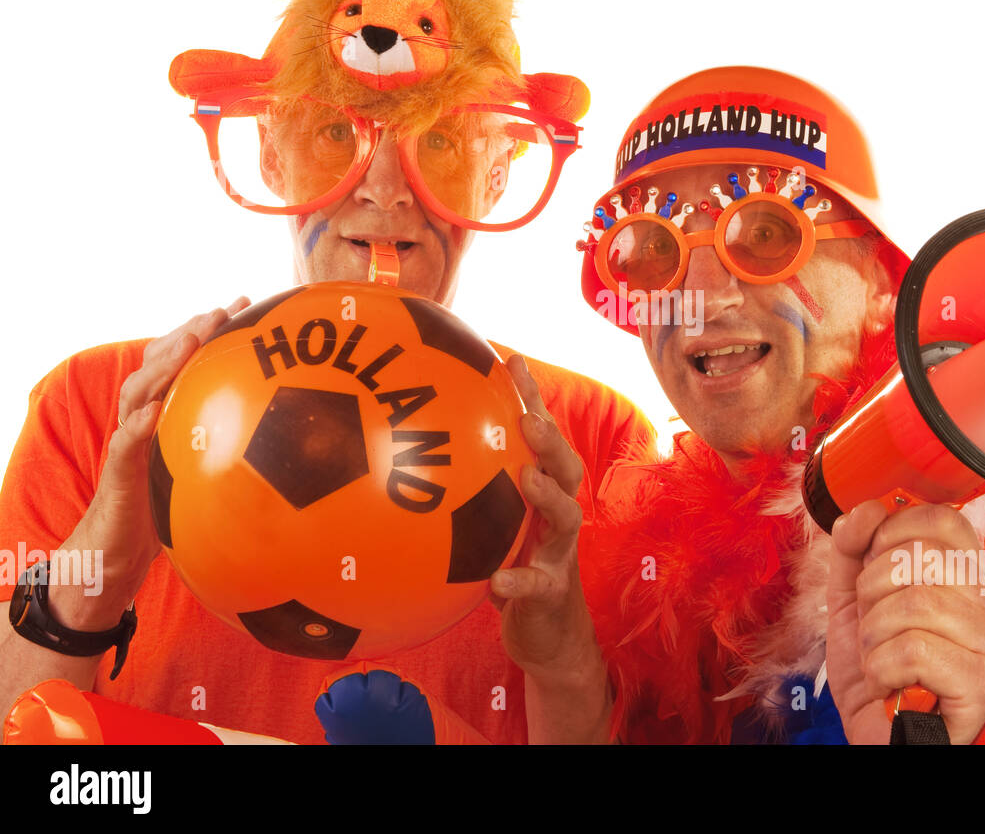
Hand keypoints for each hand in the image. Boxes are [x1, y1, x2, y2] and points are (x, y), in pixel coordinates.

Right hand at [49, 298, 250, 629]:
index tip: (244, 304)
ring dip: (164, 364)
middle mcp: (144, 417)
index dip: (209, 329)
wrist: (121, 547)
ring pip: (139, 391)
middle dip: (191, 331)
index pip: (183, 359)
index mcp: (166, 410)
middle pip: (161, 362)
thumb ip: (234, 442)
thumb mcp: (206, 467)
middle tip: (222, 310)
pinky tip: (155, 412)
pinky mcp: (120, 472)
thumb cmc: (169, 506)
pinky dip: (138, 425)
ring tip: (190, 339)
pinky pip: (126, 444)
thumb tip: (293, 433)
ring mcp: (129, 441)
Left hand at [489, 356, 609, 741]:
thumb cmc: (512, 567)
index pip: (541, 436)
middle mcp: (558, 515)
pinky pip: (536, 585)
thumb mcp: (492, 525)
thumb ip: (470, 490)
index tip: (511, 359)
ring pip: (566, 518)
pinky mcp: (551, 592)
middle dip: (550, 439)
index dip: (531, 397)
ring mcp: (559, 553)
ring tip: (527, 476)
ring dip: (548, 496)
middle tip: (529, 417)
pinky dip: (518, 581)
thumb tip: (408, 450)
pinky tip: (496, 582)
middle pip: (565, 467)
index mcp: (543, 492)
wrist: (548, 636)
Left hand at [825, 501, 984, 744]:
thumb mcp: (855, 599)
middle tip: (874, 627)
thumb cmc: (876, 670)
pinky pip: (916, 650)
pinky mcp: (983, 686)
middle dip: (873, 591)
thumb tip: (869, 509)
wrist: (876, 736)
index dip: (894, 532)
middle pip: (922, 558)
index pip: (945, 522)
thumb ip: (854, 547)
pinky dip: (882, 666)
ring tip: (879, 658)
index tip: (871, 565)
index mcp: (972, 581)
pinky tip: (888, 682)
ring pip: (915, 603)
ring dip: (874, 634)